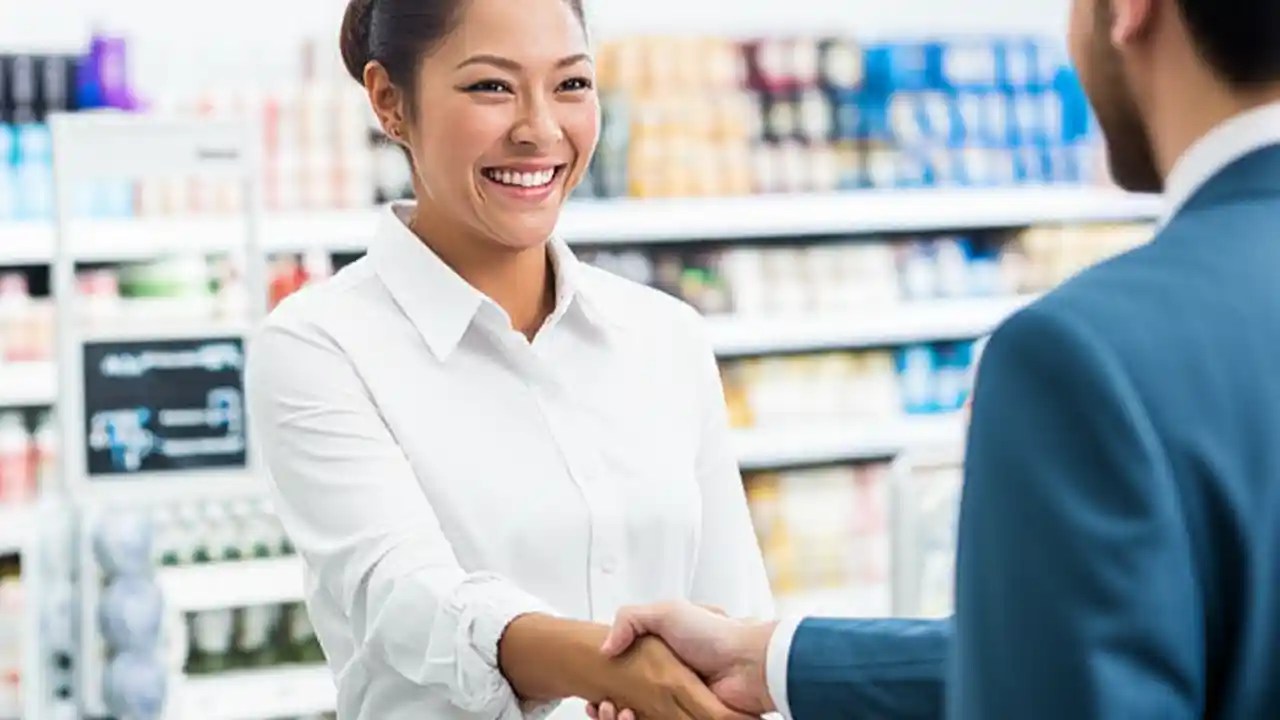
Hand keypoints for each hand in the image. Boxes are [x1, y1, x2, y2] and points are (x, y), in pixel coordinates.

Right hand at [595, 634, 759, 719]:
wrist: (748, 665)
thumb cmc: (714, 635)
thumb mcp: (667, 612)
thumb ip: (630, 620)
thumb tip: (606, 648)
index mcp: (663, 659)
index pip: (626, 676)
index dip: (607, 687)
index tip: (595, 694)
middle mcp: (670, 684)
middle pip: (629, 703)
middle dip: (608, 708)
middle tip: (601, 706)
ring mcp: (680, 706)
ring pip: (639, 718)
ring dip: (619, 718)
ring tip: (613, 712)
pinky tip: (629, 718)